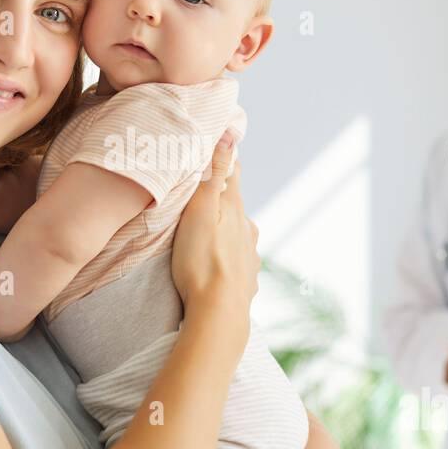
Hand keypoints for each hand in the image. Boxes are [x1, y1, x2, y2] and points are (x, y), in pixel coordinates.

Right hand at [171, 132, 258, 323]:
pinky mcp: (245, 280)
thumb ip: (215, 174)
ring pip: (237, 233)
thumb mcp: (202, 211)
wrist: (219, 314)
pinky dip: (225, 256)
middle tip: (197, 195)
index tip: (215, 147)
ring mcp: (250, 256)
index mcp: (235, 209)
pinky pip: (235, 261)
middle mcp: (248, 229)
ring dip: (223, 229)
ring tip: (204, 233)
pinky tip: (215, 264)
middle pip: (234, 204)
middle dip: (219, 197)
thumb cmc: (202, 262)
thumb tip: (230, 133)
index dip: (223, 159)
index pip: (232, 172)